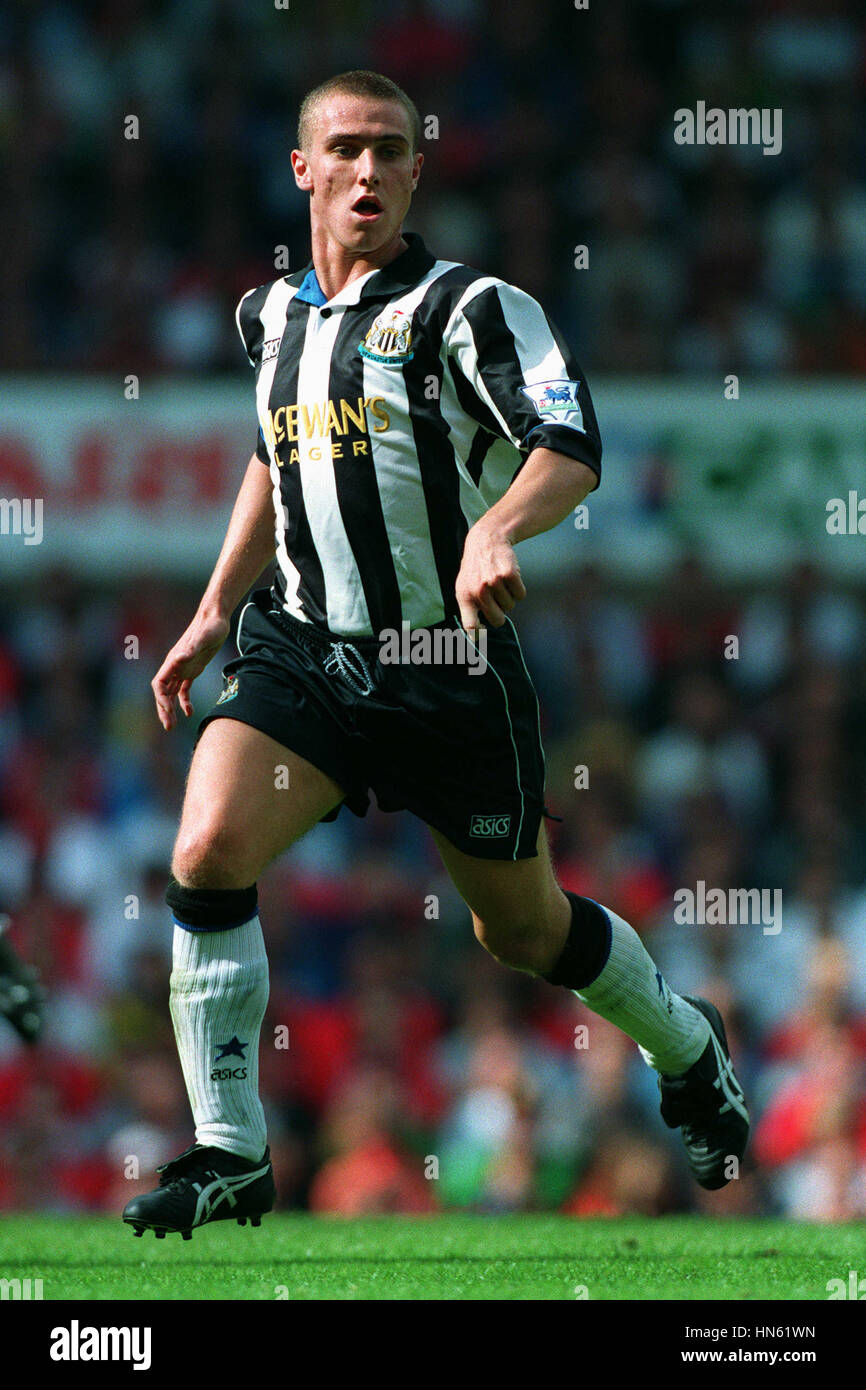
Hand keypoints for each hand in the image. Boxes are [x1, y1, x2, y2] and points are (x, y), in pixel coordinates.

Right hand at [151, 609, 229, 729]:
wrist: (216, 618)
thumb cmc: (210, 626)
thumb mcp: (203, 638)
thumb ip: (191, 649)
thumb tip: (178, 658)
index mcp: (173, 661)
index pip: (159, 684)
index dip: (161, 698)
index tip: (169, 710)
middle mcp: (174, 666)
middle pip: (162, 692)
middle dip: (163, 710)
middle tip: (169, 727)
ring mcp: (182, 668)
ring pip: (171, 693)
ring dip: (171, 709)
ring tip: (174, 726)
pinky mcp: (192, 669)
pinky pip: (183, 690)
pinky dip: (184, 702)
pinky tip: (189, 713)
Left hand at [455, 518, 526, 632]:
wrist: (486, 540)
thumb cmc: (475, 569)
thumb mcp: (464, 587)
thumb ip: (469, 610)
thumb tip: (475, 638)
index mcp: (465, 596)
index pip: (471, 626)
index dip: (479, 635)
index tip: (485, 634)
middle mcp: (478, 591)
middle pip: (497, 620)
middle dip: (500, 613)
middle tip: (496, 598)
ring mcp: (494, 582)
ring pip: (511, 606)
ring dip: (508, 596)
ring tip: (499, 581)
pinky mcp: (509, 575)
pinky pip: (521, 595)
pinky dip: (519, 589)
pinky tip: (509, 577)